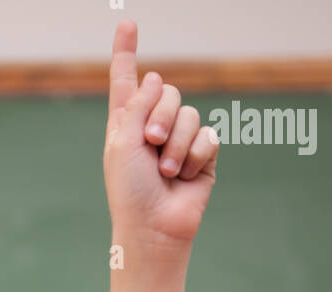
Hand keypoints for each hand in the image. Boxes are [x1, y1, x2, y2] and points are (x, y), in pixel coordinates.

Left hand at [104, 18, 218, 253]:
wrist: (154, 227)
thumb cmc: (131, 191)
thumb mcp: (123, 142)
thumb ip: (137, 104)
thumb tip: (157, 78)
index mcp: (126, 124)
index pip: (126, 81)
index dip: (126, 53)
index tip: (127, 24)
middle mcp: (152, 128)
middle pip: (168, 92)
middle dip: (162, 115)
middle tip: (151, 144)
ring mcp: (179, 142)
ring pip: (190, 115)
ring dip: (177, 144)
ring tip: (167, 171)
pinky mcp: (202, 158)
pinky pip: (208, 137)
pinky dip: (196, 156)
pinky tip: (186, 177)